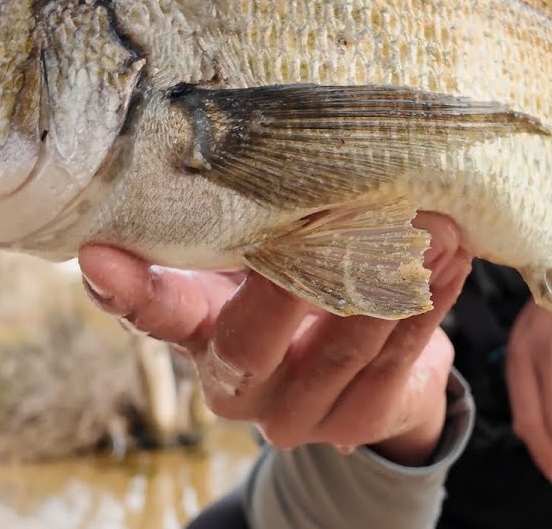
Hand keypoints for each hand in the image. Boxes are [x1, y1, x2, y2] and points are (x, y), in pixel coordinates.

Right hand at [77, 213, 471, 465]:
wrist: (364, 369)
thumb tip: (236, 129)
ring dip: (395, 281)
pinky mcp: (359, 422)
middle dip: (309, 269)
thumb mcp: (263, 257)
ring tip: (434, 222)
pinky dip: (431, 305)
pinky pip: (398, 362)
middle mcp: (235, 385)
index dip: (128, 289)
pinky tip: (452, 260)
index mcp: (199, 336)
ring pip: (342, 346)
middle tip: (353, 207)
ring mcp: (296, 414)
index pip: (155, 314)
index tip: (98, 253)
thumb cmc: (301, 288)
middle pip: (254, 335)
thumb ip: (247, 222)